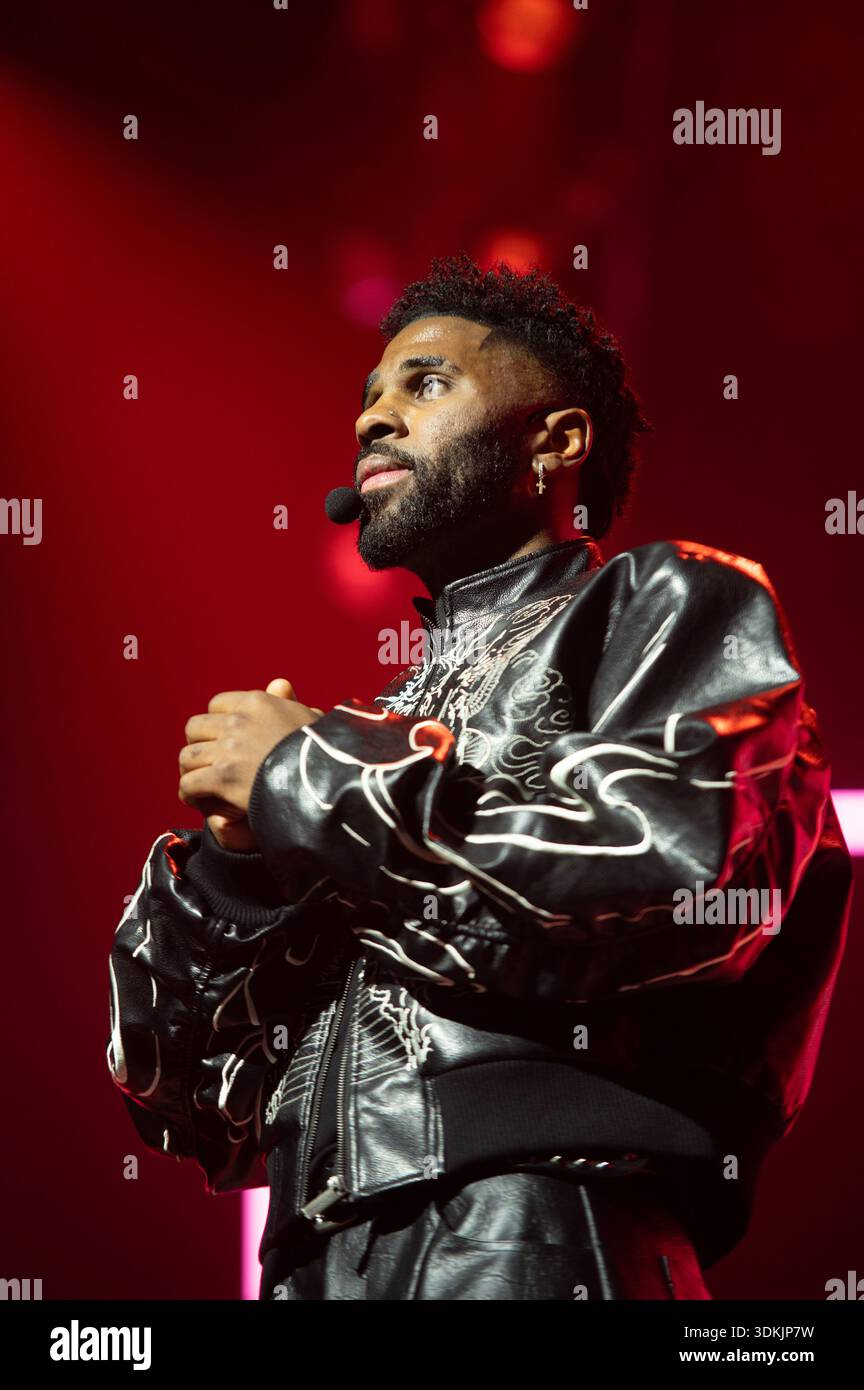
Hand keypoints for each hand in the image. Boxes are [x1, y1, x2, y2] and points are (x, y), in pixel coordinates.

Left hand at [179, 677, 323, 850]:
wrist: (327, 780)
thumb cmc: (324, 751)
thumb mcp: (310, 718)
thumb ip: (290, 701)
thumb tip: (279, 684)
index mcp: (257, 702)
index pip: (217, 705)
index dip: (218, 723)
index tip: (224, 740)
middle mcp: (238, 722)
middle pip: (195, 727)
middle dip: (199, 745)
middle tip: (207, 763)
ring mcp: (229, 750)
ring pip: (188, 756)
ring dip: (191, 771)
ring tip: (199, 784)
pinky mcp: (223, 778)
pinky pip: (189, 784)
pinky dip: (190, 794)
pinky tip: (198, 801)